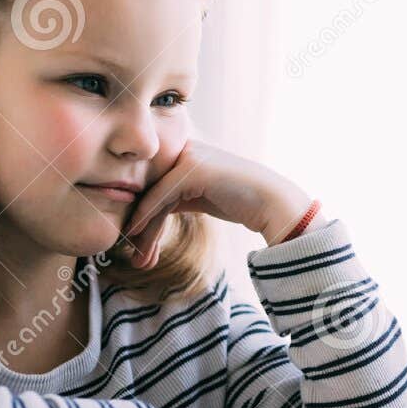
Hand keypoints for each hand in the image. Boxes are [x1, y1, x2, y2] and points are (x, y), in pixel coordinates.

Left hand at [122, 139, 312, 266]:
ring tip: (139, 259)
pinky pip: (160, 197)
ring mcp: (188, 157)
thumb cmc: (242, 202)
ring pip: (153, 197)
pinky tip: (137, 236)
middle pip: (150, 190)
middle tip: (133, 255)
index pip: (154, 184)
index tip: (135, 244)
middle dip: (140, 226)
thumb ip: (176, 197)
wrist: (273, 203)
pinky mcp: (191, 170)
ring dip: (144, 231)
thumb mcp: (201, 196)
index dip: (141, 214)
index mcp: (186, 151)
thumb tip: (146, 214)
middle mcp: (184, 148)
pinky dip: (146, 219)